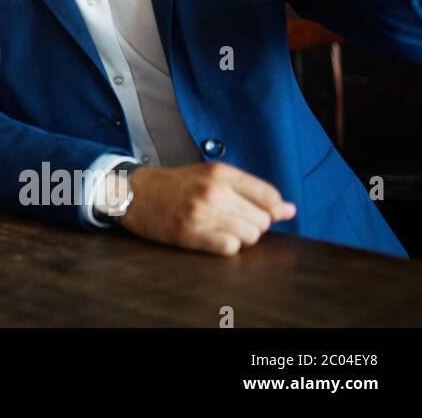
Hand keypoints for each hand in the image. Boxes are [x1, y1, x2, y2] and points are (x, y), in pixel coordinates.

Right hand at [115, 162, 295, 255]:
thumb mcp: (211, 177)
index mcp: (221, 173)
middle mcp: (214, 191)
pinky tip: (210, 239)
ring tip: (217, 229)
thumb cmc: (173, 185)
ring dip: (238, 238)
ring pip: (249, 237)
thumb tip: (290, 210)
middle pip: (262, 221)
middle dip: (251, 226)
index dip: (270, 211)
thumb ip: (250, 191)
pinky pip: (229, 248)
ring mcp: (201, 212)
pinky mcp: (189, 233)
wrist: (130, 192)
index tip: (254, 212)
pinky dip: (225, 247)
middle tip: (228, 221)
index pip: (270, 197)